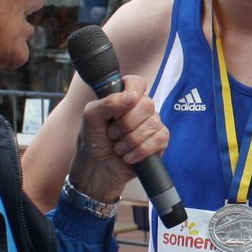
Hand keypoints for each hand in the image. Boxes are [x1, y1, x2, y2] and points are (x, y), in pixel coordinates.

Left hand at [69, 75, 166, 203]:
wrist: (97, 169)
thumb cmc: (93, 141)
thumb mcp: (91, 117)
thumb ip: (108, 102)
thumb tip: (131, 96)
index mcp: (124, 97)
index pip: (137, 83)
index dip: (130, 94)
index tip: (117, 110)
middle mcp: (140, 108)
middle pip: (147, 104)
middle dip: (126, 123)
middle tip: (112, 134)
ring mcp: (151, 124)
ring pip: (153, 123)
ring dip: (131, 140)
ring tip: (118, 148)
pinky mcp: (159, 141)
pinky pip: (160, 139)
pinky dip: (141, 150)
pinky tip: (129, 156)